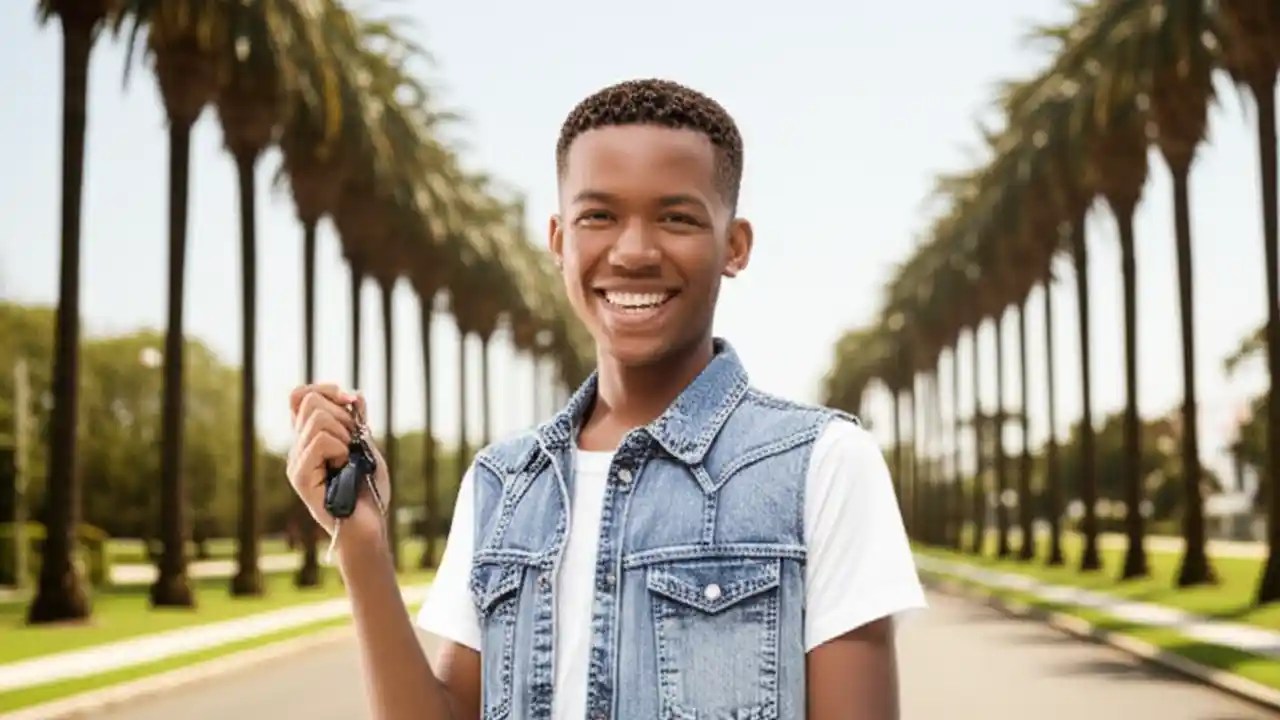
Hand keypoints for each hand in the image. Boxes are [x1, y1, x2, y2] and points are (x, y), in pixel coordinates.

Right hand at [286, 384, 391, 540]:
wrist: (369, 525)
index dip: (324, 390)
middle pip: (310, 400)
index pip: (300, 396)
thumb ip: (357, 421)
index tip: (349, 401)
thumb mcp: (366, 446)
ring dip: (345, 435)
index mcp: (309, 437)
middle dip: (342, 415)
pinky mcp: (299, 476)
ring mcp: (296, 461)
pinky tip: (343, 470)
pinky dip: (342, 450)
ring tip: (347, 460)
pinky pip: (322, 441)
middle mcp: (297, 447)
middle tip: (352, 443)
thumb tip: (354, 395)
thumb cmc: (368, 490)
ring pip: (318, 418)